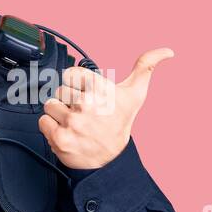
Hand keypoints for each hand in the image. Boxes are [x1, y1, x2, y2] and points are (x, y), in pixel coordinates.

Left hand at [38, 48, 173, 169]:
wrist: (112, 160)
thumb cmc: (120, 123)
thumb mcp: (135, 94)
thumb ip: (146, 67)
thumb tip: (167, 51)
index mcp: (101, 90)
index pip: (71, 73)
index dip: (78, 85)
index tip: (87, 95)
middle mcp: (87, 104)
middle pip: (60, 89)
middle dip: (69, 100)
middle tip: (83, 112)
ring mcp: (73, 122)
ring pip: (50, 105)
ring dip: (59, 114)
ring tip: (75, 122)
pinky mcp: (60, 137)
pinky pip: (43, 121)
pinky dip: (51, 127)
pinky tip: (67, 132)